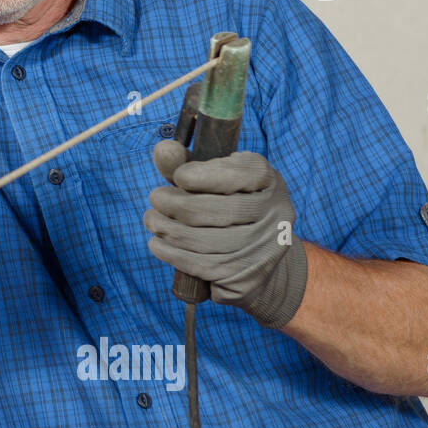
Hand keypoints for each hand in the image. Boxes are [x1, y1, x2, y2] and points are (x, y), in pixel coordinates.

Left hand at [143, 141, 307, 330]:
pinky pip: (200, 265)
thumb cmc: (226, 205)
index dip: (203, 175)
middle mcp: (275, 214)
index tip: (179, 177)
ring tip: (152, 220)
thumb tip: (162, 149)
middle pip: (215, 209)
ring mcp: (264, 249)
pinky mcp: (247, 278)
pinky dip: (171, 253)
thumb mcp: (213, 179)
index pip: (238, 174)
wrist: (255, 256)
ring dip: (166, 229)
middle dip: (174, 203)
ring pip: (203, 240)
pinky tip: (157, 243)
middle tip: (154, 198)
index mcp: (268, 180)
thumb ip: (187, 162)